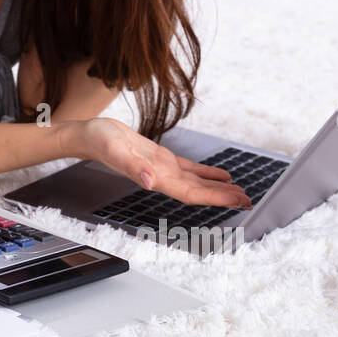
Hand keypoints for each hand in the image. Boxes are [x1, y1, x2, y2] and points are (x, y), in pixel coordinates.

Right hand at [66, 118, 251, 208]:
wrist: (89, 134)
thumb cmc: (99, 141)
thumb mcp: (116, 150)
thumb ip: (133, 167)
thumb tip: (150, 182)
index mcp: (155, 177)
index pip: (191, 193)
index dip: (215, 198)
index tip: (236, 202)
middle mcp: (162, 177)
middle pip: (199, 191)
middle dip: (224, 197)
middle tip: (248, 201)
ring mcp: (163, 168)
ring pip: (197, 182)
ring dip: (218, 188)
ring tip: (240, 192)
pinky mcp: (161, 158)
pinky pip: (189, 169)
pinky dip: (206, 173)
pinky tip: (221, 175)